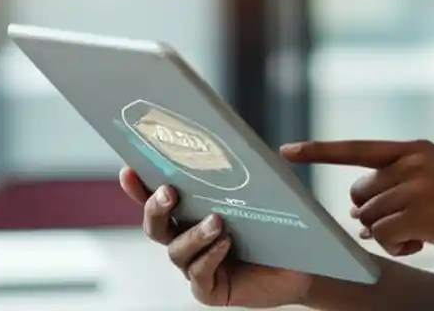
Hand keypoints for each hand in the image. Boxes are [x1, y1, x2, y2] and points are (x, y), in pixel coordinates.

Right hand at [119, 167, 314, 307]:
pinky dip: (209, 257)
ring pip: (177, 250)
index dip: (139, 188)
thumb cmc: (279, 228)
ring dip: (194, 234)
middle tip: (169, 192)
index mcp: (193, 216)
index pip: (159, 201)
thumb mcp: (264, 196)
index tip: (129, 169)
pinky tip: (225, 243)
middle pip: (155, 226)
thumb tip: (253, 144)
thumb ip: (252, 173)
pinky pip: (199, 275)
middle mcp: (188, 241)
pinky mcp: (210, 290)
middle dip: (156, 208)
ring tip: (217, 220)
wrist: (303, 266)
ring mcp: (196, 267)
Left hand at [282, 139, 433, 266]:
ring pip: (369, 218)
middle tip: (402, 227)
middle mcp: (413, 163)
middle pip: (359, 193)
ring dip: (387, 235)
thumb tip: (357, 212)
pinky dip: (397, 247)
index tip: (286, 151)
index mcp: (416, 149)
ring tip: (420, 235)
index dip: (319, 151)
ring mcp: (417, 187)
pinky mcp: (420, 214)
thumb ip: (400, 185)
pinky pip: (383, 237)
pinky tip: (422, 245)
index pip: (357, 148)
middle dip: (371, 214)